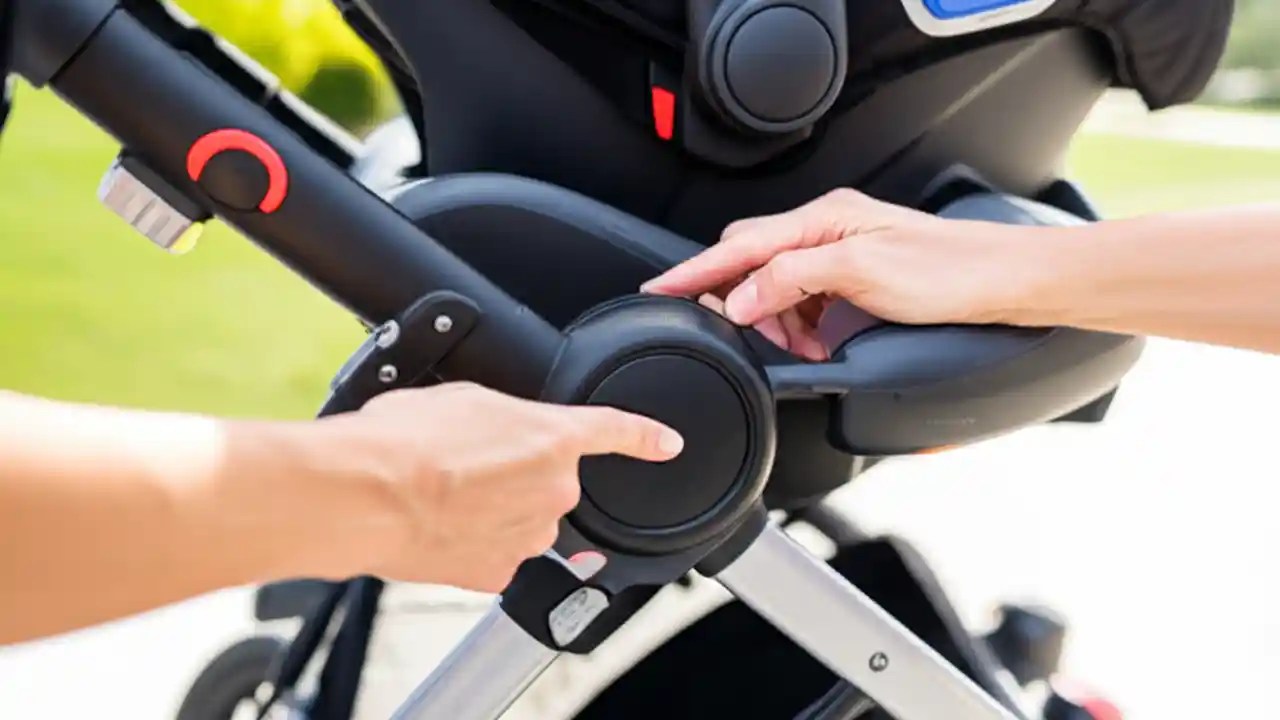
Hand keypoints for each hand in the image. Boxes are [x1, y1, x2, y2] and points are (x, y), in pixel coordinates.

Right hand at [313, 382, 683, 591]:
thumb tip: (495, 433)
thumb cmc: (404, 441)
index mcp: (553, 437)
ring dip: (492, 510)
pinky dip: (473, 544)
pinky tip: (441, 527)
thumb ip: (502, 419)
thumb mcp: (462, 399)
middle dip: (514, 475)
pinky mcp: (499, 572)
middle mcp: (554, 490)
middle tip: (462, 467)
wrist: (368, 495)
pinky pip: (496, 554)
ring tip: (441, 496)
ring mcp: (530, 536)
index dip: (645, 436)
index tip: (668, 444)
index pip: (616, 431)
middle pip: (548, 481)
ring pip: (522, 520)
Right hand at [643, 189, 1028, 359]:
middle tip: (737, 337)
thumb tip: (741, 296)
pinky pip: (806, 298)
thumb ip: (792, 279)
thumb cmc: (950, 272)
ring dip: (777, 321)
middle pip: (752, 262)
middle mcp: (827, 228)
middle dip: (739, 303)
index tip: (660, 291)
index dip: (694, 271)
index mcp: (822, 220)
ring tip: (797, 350)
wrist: (1006, 282)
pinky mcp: (856, 274)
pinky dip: (801, 325)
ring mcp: (842, 250)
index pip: (738, 245)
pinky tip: (816, 345)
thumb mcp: (862, 273)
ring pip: (778, 285)